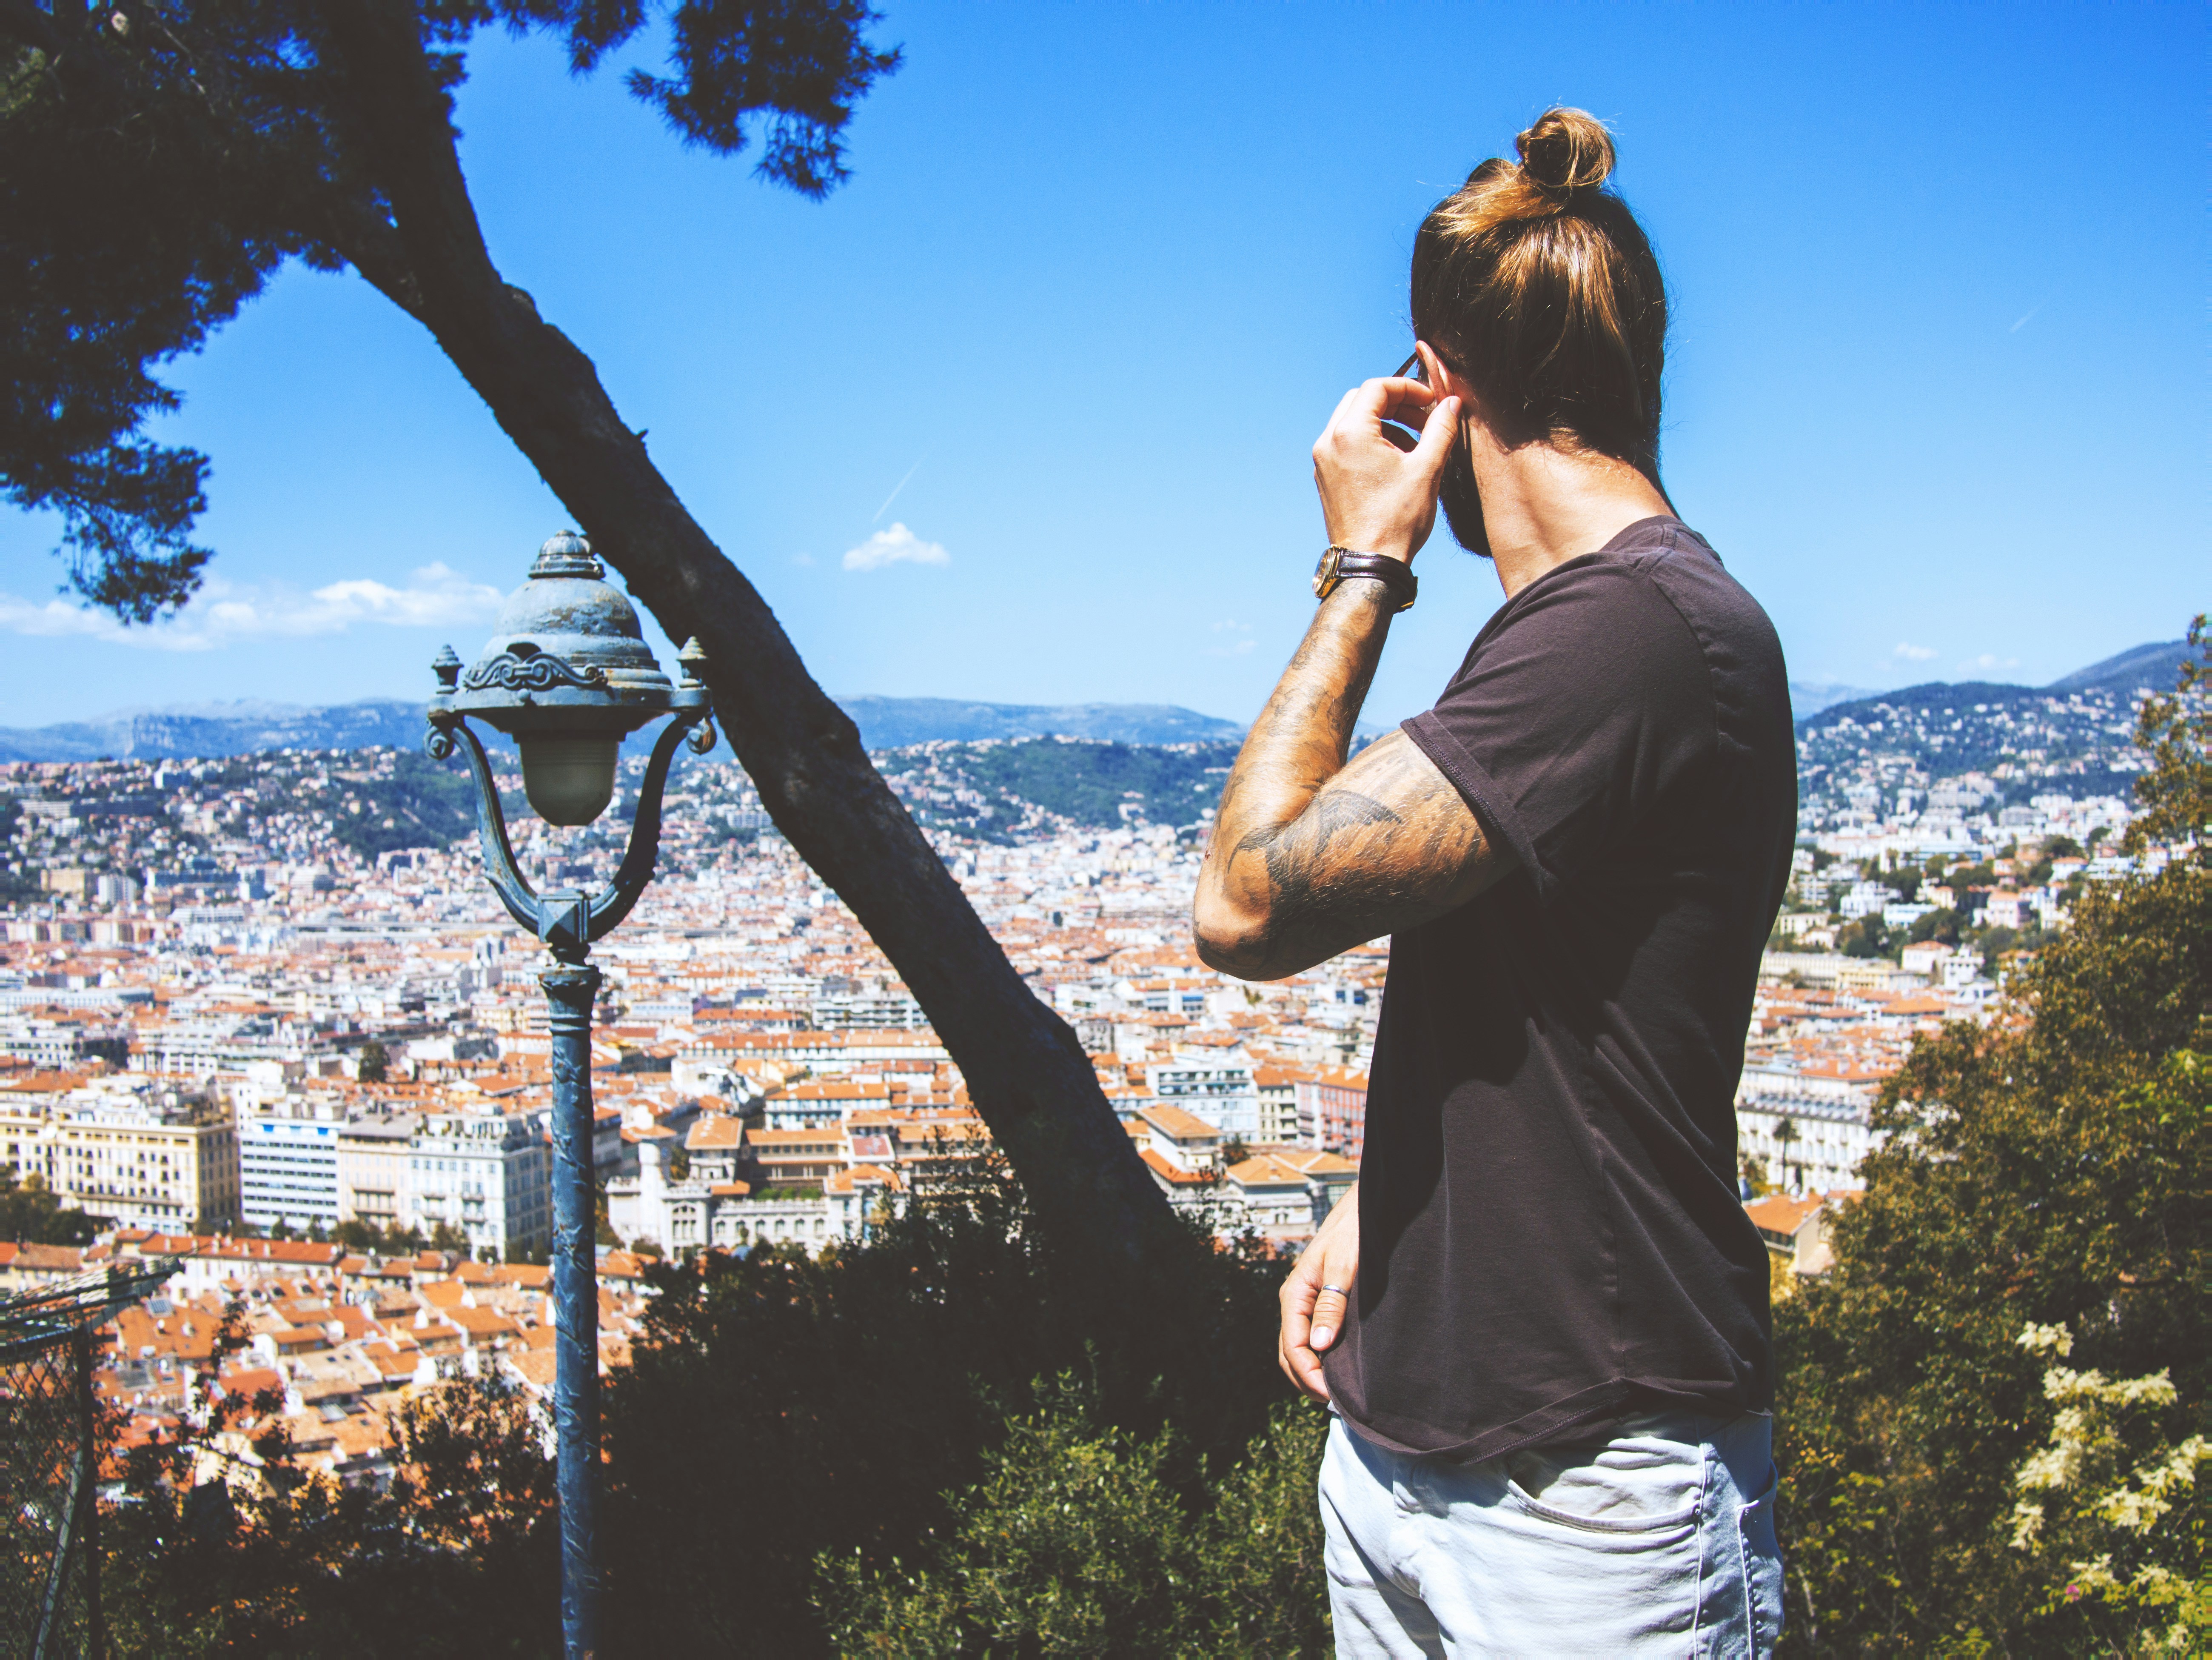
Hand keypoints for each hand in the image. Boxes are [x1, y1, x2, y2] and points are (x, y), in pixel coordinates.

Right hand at [1279, 1182, 1358, 1402]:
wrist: (1364, 1207)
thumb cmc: (1355, 1232)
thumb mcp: (1344, 1266)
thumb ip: (1331, 1304)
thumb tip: (1319, 1346)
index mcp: (1295, 1294)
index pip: (1293, 1348)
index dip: (1309, 1377)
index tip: (1332, 1397)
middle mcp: (1295, 1300)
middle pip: (1290, 1353)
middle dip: (1307, 1381)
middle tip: (1336, 1403)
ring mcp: (1306, 1302)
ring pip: (1299, 1348)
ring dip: (1313, 1372)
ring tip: (1339, 1392)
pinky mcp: (1320, 1302)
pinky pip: (1313, 1337)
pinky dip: (1321, 1359)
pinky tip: (1341, 1368)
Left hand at [1312, 343, 1459, 562]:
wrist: (1370, 563)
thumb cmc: (1397, 519)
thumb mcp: (1427, 468)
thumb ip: (1440, 429)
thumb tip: (1451, 403)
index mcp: (1349, 434)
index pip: (1377, 387)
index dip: (1409, 389)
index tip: (1431, 402)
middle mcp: (1328, 442)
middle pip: (1362, 400)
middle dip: (1396, 403)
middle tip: (1423, 419)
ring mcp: (1323, 461)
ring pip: (1353, 422)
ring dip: (1385, 423)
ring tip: (1415, 444)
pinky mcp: (1326, 477)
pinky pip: (1346, 444)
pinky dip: (1371, 442)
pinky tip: (1396, 462)